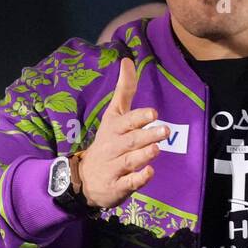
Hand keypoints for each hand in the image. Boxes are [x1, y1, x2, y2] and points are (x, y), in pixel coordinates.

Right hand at [77, 56, 168, 208]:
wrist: (83, 179)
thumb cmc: (107, 142)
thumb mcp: (113, 115)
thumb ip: (124, 90)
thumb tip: (127, 60)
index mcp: (114, 129)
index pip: (126, 120)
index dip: (139, 117)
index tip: (154, 113)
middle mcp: (113, 146)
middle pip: (130, 140)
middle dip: (146, 135)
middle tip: (164, 131)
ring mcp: (114, 167)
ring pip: (129, 160)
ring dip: (143, 154)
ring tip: (156, 149)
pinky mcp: (117, 186)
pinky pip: (129, 182)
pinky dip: (138, 178)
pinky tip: (149, 173)